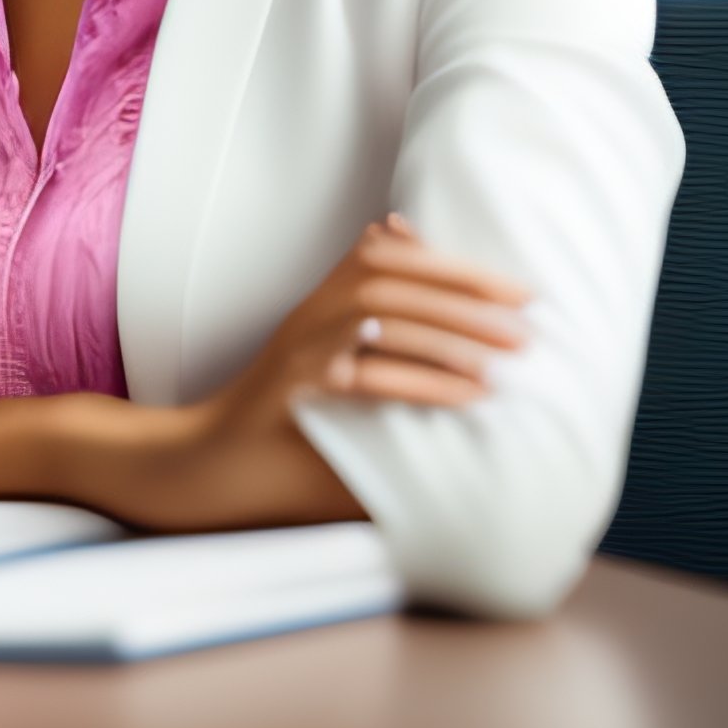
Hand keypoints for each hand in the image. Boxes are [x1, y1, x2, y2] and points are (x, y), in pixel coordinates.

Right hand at [108, 213, 533, 532]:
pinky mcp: (289, 389)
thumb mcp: (340, 389)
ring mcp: (295, 351)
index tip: (518, 290)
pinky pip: (360, 372)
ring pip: (375, 314)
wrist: (201, 468)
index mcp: (320, 310)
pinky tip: (465, 393)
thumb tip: (464, 365)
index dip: (453, 266)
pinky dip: (419, 377)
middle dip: (463, 293)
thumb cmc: (278, 437)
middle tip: (526, 321)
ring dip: (448, 330)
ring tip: (507, 358)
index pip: (385, 259)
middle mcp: (307, 319)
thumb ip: (387, 364)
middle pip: (387, 279)